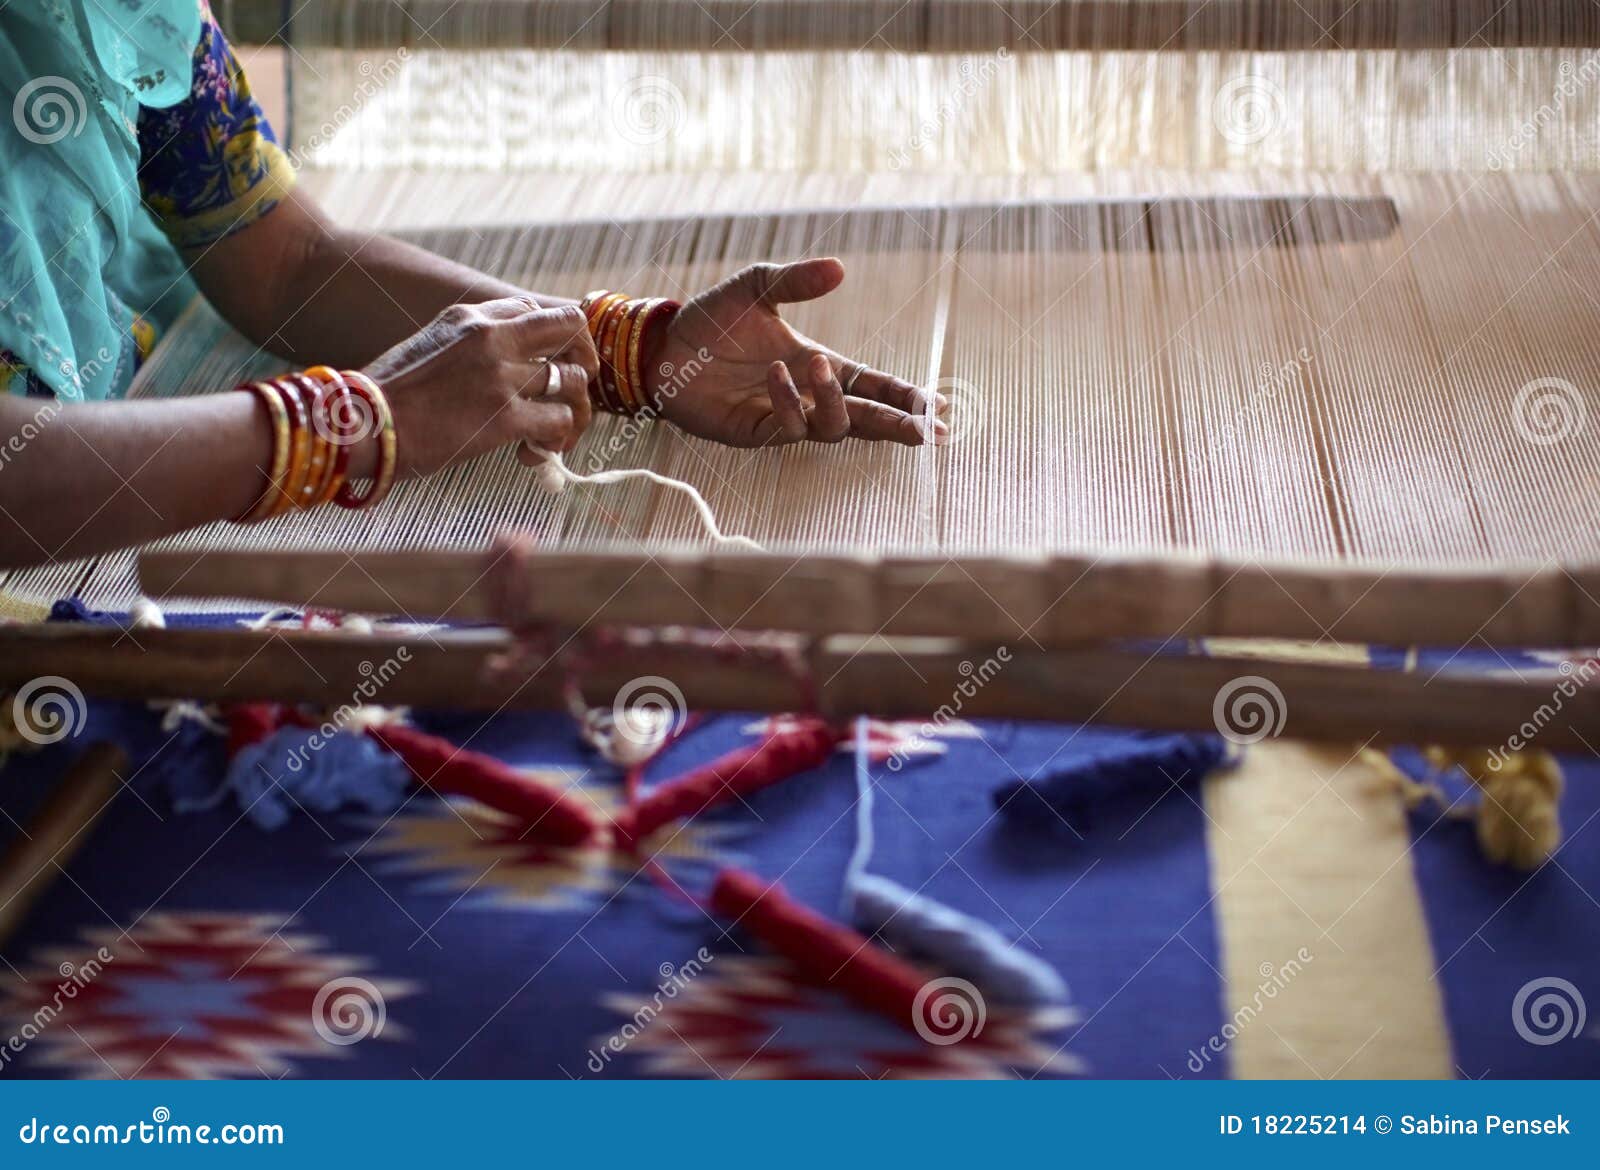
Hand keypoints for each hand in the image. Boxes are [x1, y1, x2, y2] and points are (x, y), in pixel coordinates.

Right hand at [360, 298, 598, 478]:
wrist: (361, 426)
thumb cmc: (386, 398)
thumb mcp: (428, 348)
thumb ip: (467, 348)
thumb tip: (503, 371)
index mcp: (470, 317)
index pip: (536, 310)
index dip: (554, 340)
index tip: (550, 364)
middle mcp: (492, 337)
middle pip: (572, 327)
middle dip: (582, 358)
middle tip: (571, 389)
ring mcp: (501, 375)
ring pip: (572, 382)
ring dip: (571, 411)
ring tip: (548, 435)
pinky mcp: (505, 417)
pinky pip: (560, 422)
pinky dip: (555, 442)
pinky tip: (530, 454)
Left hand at [647, 258, 947, 447]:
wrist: (662, 346)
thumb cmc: (710, 320)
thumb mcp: (756, 288)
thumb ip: (795, 281)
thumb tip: (839, 268)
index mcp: (818, 364)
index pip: (871, 385)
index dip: (903, 397)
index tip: (935, 406)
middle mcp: (807, 395)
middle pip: (865, 418)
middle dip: (896, 424)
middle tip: (925, 430)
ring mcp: (784, 416)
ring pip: (832, 428)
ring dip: (834, 401)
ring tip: (818, 367)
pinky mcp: (755, 432)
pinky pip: (787, 429)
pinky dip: (790, 403)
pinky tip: (776, 375)